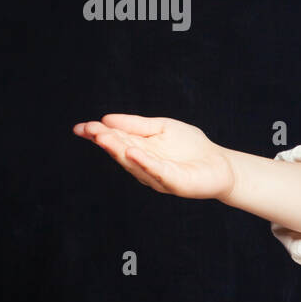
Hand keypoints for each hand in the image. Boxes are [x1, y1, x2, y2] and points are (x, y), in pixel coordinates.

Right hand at [72, 114, 236, 199]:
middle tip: (90, 131)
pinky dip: (145, 162)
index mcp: (139, 151)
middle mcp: (144, 166)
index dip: (97, 135)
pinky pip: (158, 172)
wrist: (220, 164)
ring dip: (119, 150)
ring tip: (104, 138)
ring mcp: (158, 176)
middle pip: (121, 152)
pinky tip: (133, 152)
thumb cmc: (190, 147)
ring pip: (135, 163)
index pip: (115, 141)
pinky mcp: (176, 183)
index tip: (80, 127)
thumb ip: (136, 125)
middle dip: (105, 141)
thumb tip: (106, 118)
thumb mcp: (161, 128)